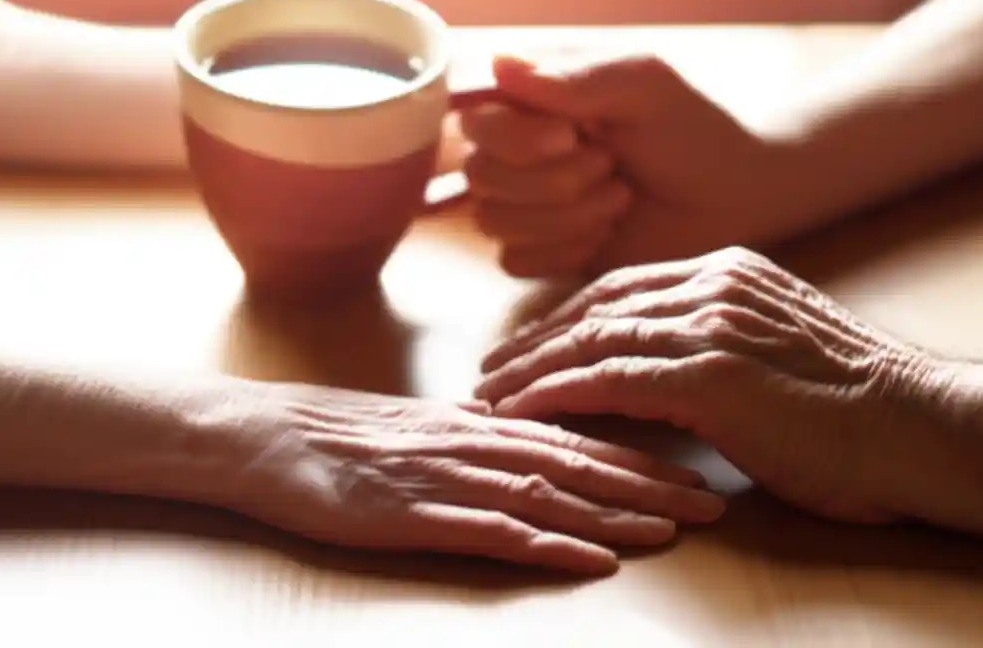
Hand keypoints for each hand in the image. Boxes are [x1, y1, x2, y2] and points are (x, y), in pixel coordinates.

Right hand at [209, 382, 725, 574]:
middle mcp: (479, 443)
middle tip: (713, 505)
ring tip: (673, 531)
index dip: (643, 457)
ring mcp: (450, 477)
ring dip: (617, 514)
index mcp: (485, 422)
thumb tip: (539, 447)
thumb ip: (485, 438)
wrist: (269, 437)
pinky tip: (591, 560)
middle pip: (582, 466)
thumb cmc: (346, 436)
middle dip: (652, 486)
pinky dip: (549, 546)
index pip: (581, 438)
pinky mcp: (417, 515)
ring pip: (551, 494)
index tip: (698, 471)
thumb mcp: (426, 430)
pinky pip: (494, 531)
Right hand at [459, 56, 796, 276]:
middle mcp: (516, 151)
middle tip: (611, 168)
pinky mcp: (543, 252)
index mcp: (531, 99)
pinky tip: (605, 234)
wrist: (733, 197)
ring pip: (492, 221)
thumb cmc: (692, 129)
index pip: (472, 117)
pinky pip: (514, 260)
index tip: (569, 134)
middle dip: (553, 180)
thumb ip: (572, 78)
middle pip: (478, 174)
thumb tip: (498, 63)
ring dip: (565, 215)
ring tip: (618, 198)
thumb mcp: (642, 85)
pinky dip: (564, 250)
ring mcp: (526, 204)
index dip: (512, 137)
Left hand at [475, 247, 926, 524]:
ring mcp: (712, 326)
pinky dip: (555, 393)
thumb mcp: (781, 351)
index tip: (530, 345)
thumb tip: (667, 370)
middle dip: (535, 340)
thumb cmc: (862, 404)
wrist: (924, 426)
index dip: (568, 317)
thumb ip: (723, 344)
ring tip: (489, 395)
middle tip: (490, 370)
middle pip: (596, 306)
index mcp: (732, 271)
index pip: (624, 286)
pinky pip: (607, 379)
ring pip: (592, 339)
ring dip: (531, 369)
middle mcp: (715, 286)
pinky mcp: (710, 375)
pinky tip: (521, 410)